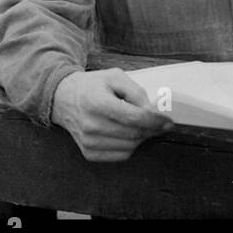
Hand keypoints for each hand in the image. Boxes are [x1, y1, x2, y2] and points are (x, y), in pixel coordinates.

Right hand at [51, 69, 172, 162]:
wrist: (63, 98)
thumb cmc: (92, 86)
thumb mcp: (114, 77)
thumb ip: (135, 92)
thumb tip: (152, 112)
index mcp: (96, 103)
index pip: (133, 118)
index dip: (155, 121)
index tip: (168, 121)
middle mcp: (91, 125)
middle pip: (133, 134)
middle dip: (152, 129)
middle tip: (161, 123)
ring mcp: (88, 142)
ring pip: (129, 147)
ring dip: (142, 138)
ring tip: (143, 125)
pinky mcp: (89, 153)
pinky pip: (120, 155)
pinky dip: (130, 146)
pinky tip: (128, 133)